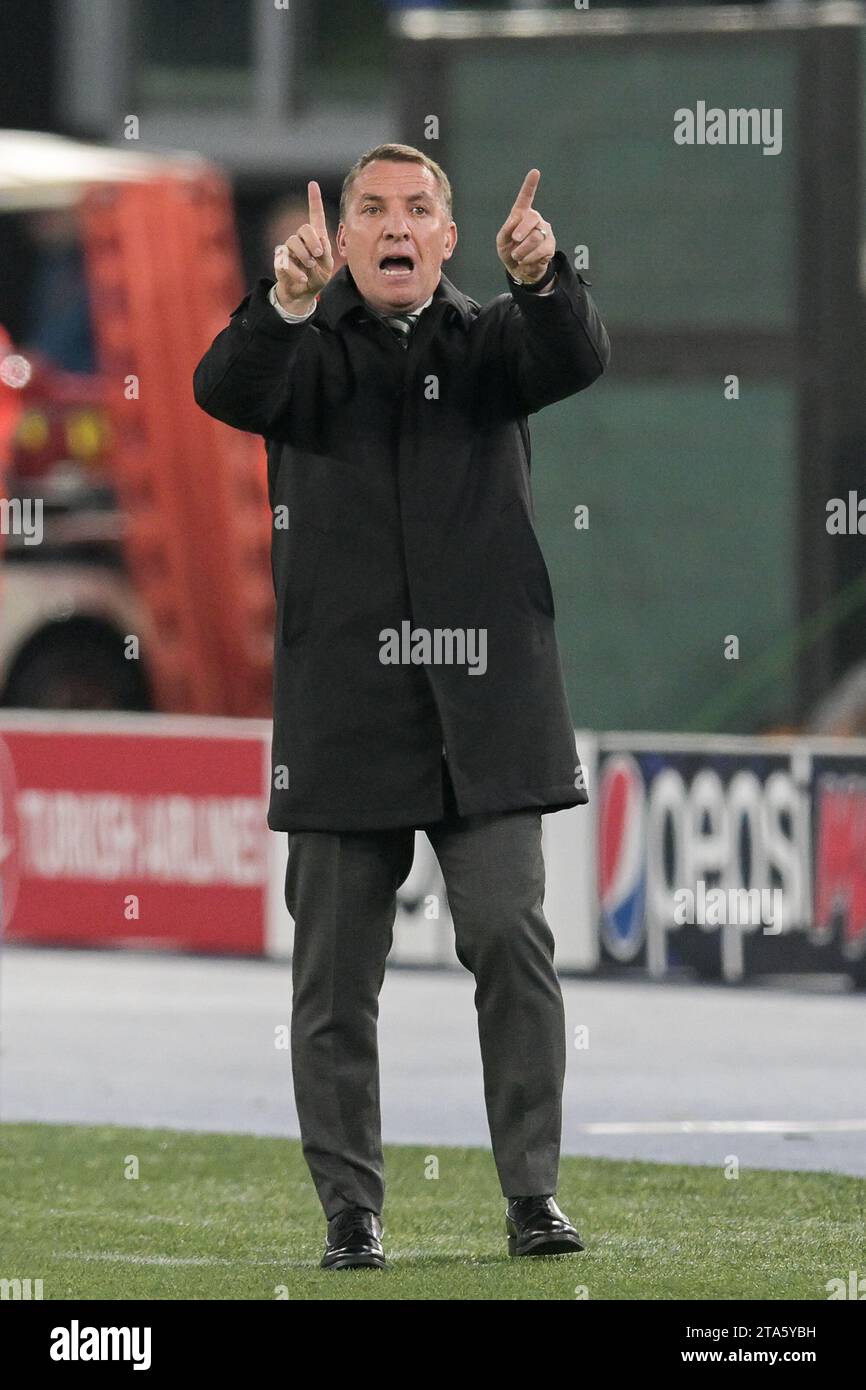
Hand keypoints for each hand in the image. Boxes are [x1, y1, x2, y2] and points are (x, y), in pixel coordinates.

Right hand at [273, 181, 334, 311]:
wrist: (303, 294)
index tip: (312, 184)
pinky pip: (285, 260)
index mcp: (315, 238)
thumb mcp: (327, 266)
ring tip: (310, 265)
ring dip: (303, 255)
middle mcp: (301, 240)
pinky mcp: (280, 260)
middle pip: (304, 228)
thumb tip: (320, 241)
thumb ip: (325, 253)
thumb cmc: (317, 277)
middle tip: (317, 254)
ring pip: (293, 242)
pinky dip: (296, 271)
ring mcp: (289, 249)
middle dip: (312, 240)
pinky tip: (303, 278)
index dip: (314, 200)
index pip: (315, 215)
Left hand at [495, 168, 556, 284]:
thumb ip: (506, 230)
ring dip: (522, 250)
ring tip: (517, 256)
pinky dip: (529, 259)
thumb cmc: (509, 251)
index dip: (530, 185)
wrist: (520, 270)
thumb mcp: (502, 241)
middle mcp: (535, 220)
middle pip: (532, 219)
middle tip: (514, 240)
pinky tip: (525, 261)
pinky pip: (540, 251)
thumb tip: (515, 222)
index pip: (526, 198)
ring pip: (536, 237)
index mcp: (522, 215)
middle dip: (521, 231)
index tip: (535, 172)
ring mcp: (545, 231)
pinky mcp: (550, 245)